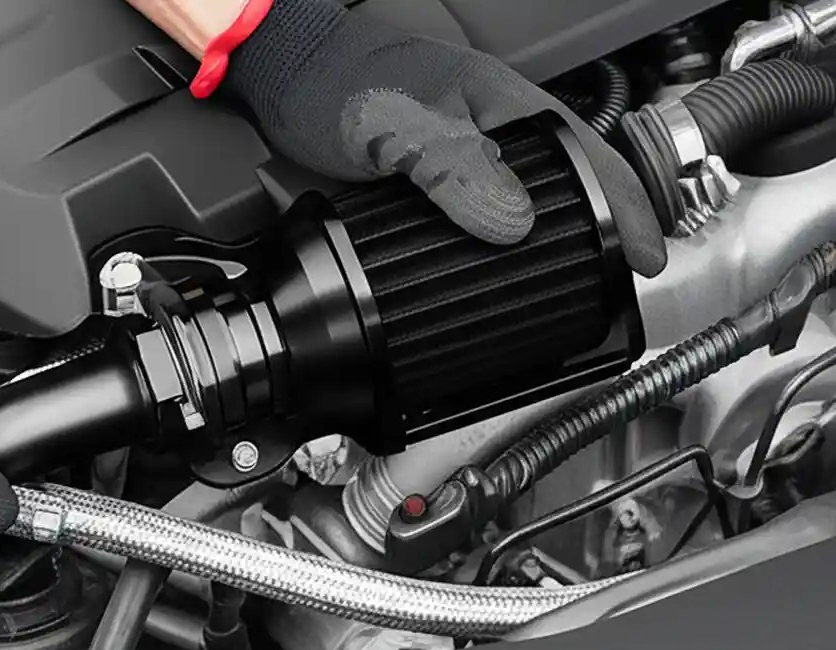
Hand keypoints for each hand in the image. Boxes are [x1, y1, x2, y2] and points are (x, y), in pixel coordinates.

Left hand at [225, 0, 666, 276]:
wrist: (281, 83)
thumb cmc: (339, 80)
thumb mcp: (400, 124)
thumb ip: (454, 169)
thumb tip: (513, 222)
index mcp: (502, 104)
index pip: (587, 156)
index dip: (626, 205)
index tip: (650, 252)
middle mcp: (490, 133)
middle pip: (567, 187)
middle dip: (601, 232)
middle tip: (622, 282)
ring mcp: (460, 160)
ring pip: (524, 209)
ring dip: (550, 246)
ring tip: (577, 288)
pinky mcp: (428, 187)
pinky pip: (477, 222)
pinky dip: (496, 251)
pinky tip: (499, 276)